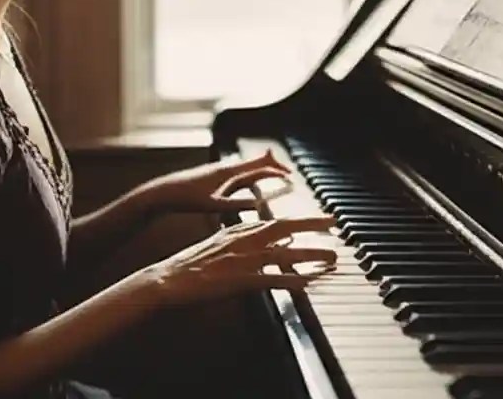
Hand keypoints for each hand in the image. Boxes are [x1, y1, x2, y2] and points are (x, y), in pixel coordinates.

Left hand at [140, 149, 293, 214]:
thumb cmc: (187, 197)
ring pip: (247, 167)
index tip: (290, 176)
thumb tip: (259, 204)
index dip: (276, 169)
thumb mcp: (214, 204)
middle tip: (288, 173)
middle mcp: (227, 168)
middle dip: (273, 166)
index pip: (259, 166)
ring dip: (262, 170)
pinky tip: (248, 182)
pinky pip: (238, 173)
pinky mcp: (214, 176)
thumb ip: (237, 204)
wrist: (165, 192)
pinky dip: (250, 175)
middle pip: (255, 163)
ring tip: (274, 174)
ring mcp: (220, 171)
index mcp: (230, 172)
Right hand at [143, 216, 339, 306]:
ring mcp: (244, 259)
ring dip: (312, 255)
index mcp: (237, 230)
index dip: (297, 221)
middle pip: (285, 228)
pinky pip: (274, 280)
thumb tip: (252, 246)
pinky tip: (308, 283)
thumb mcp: (216, 245)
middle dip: (312, 225)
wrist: (170, 277)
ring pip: (287, 254)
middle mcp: (244, 240)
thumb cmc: (189, 265)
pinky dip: (293, 281)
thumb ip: (237, 243)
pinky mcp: (241, 280)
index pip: (273, 221)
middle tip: (333, 223)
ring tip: (332, 257)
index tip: (313, 220)